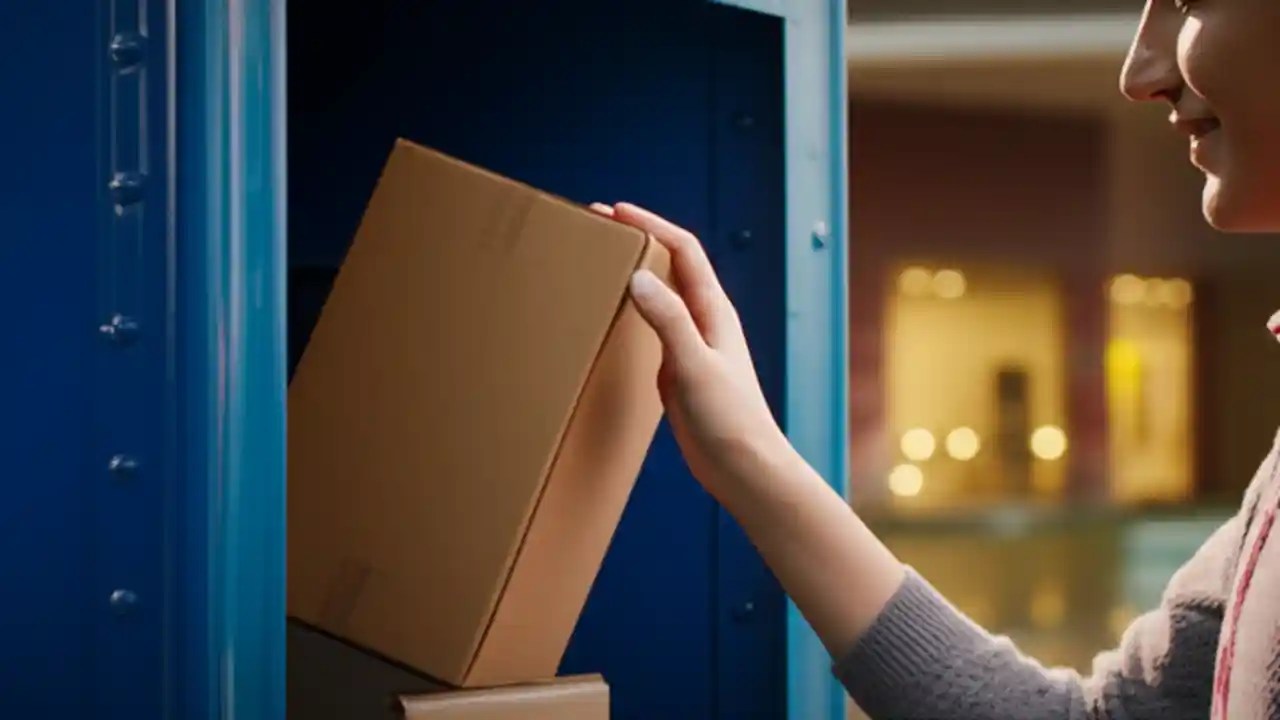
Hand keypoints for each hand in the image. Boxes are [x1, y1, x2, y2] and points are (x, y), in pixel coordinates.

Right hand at [590, 202, 793, 493]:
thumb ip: (669, 321)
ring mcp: (691, 346)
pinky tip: (608, 317)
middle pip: (670, 266)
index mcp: (714, 312)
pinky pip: (650, 330)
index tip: (616, 211)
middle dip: (637, 241)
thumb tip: (638, 277)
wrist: (744, 468)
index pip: (684, 251)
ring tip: (596, 263)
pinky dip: (630, 313)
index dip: (652, 225)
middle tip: (596, 228)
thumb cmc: (730, 420)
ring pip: (659, 296)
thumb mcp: (695, 365)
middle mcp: (704, 321)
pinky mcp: (678, 371)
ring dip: (632, 274)